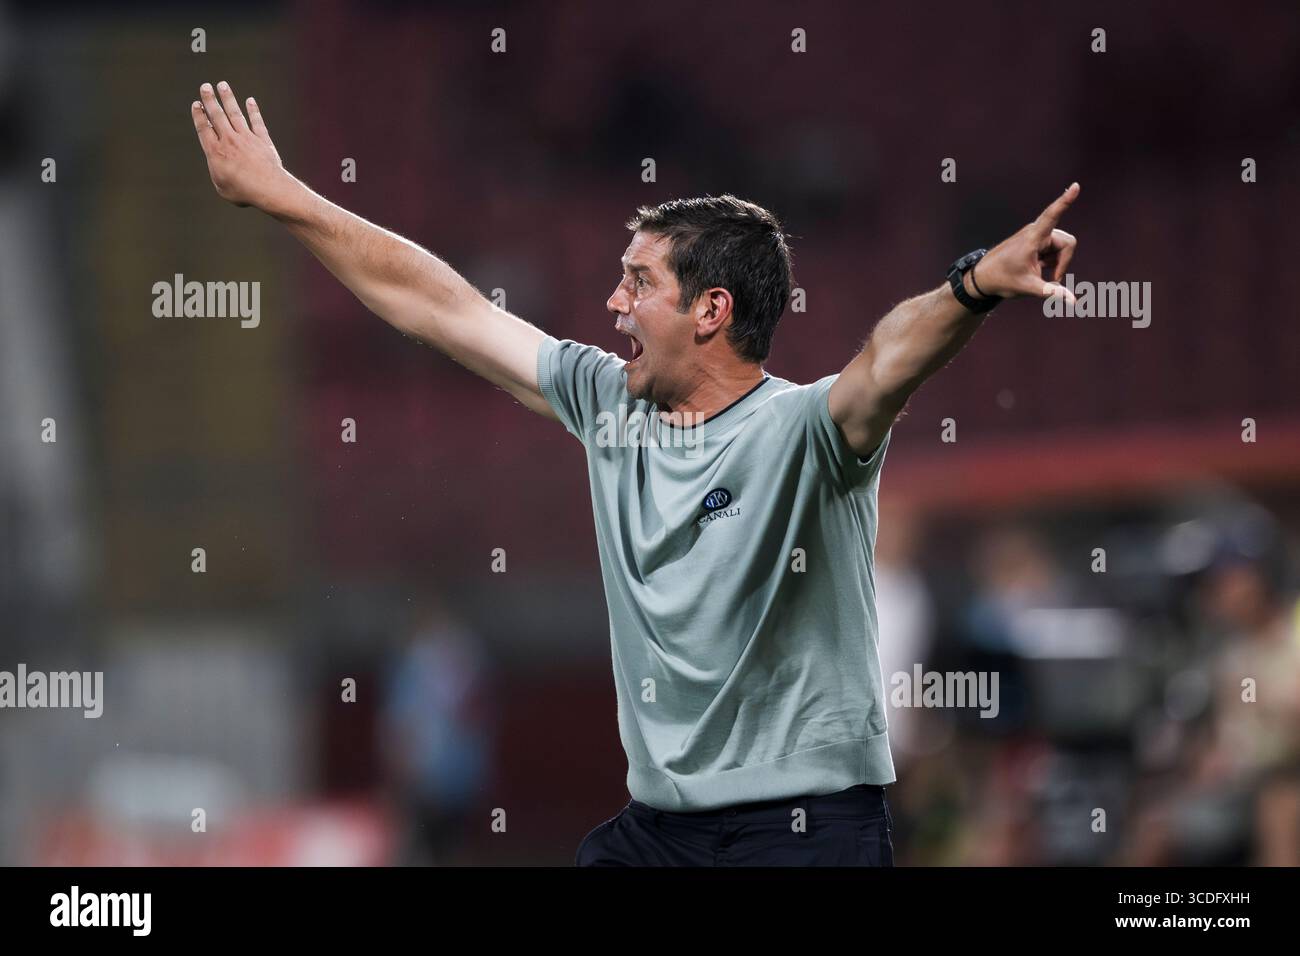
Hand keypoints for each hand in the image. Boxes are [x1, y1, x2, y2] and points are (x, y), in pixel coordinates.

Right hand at [191, 80, 293, 213]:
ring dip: (228, 98)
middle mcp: (229, 141)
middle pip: (217, 116)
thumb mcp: (221, 186)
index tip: (197, 104)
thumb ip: (217, 171)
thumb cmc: (243, 192)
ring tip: (223, 85)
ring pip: (235, 114)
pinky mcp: (263, 140)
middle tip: (205, 86)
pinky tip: (250, 101)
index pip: (204, 128)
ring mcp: (247, 138)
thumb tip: (218, 163)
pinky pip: (257, 122)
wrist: (269, 189)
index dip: (199, 115)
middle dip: (210, 100)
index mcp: (215, 152)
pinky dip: (253, 111)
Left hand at [969, 182, 1080, 303]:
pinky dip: (1051, 262)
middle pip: (1067, 243)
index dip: (1065, 202)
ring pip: (1063, 248)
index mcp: (1033, 237)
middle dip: (1063, 262)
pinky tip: (1037, 268)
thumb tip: (1074, 302)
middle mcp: (1036, 232)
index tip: (1076, 186)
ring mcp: (1037, 235)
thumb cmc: (1002, 280)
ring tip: (1038, 271)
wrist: (984, 278)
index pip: (1051, 215)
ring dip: (1056, 263)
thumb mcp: (1029, 288)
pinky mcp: (1037, 240)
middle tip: (1052, 279)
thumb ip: (1052, 292)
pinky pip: (1055, 250)